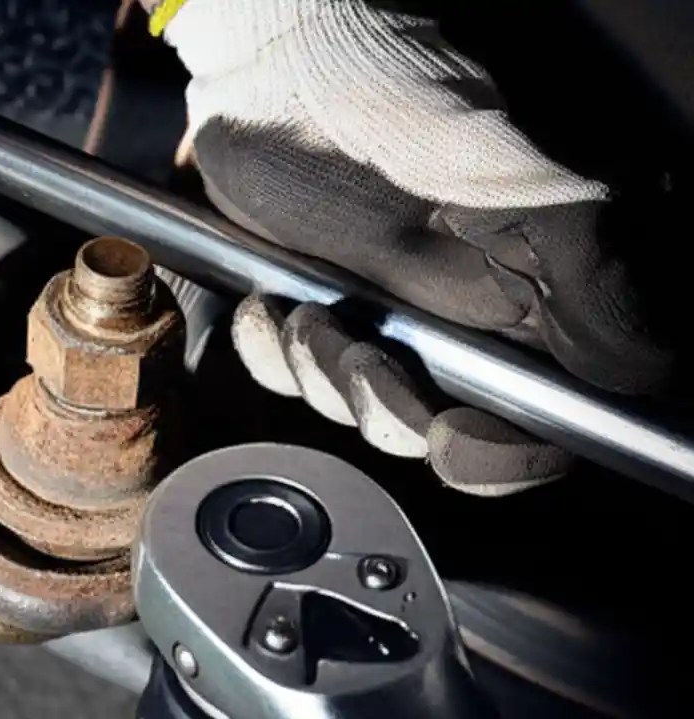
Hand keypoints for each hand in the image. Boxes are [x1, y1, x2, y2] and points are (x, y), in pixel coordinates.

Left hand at [160, 0, 669, 394]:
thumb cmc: (389, 103)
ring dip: (326, 379)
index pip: (542, 426)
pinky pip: (297, 376)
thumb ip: (587, 273)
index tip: (450, 438)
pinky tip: (275, 310)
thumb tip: (636, 370)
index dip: (502, 454)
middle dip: (390, 410)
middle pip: (441, 434)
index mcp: (533, 299)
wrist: (279, 70)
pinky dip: (277, 357)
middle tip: (358, 354)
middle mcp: (468, 320)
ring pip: (363, 409)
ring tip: (311, 315)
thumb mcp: (510, 179)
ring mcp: (392, 318)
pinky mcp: (326, 309)